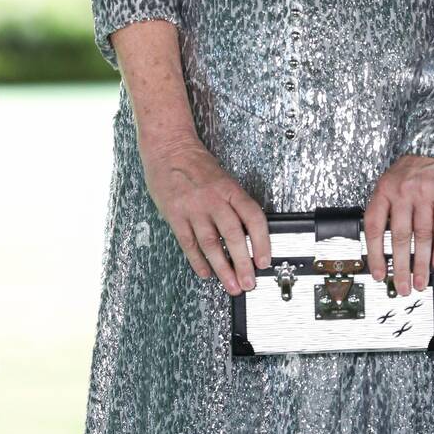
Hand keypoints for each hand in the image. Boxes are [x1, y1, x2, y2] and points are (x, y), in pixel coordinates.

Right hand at [140, 136, 271, 295]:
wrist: (168, 148)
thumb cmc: (196, 164)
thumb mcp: (222, 178)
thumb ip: (233, 203)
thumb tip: (248, 234)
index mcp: (230, 189)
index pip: (253, 217)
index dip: (262, 241)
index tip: (264, 260)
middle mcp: (214, 199)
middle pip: (233, 235)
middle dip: (243, 263)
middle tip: (249, 282)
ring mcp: (193, 208)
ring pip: (212, 244)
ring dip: (223, 268)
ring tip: (231, 285)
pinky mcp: (175, 215)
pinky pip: (189, 243)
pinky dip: (198, 261)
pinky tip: (206, 273)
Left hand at [364, 155, 433, 296]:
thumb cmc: (413, 168)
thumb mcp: (391, 181)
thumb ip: (387, 209)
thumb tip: (383, 246)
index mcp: (384, 190)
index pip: (375, 228)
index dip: (375, 254)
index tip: (379, 274)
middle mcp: (402, 192)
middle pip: (400, 237)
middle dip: (401, 267)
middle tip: (402, 287)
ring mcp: (423, 193)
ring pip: (421, 236)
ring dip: (421, 264)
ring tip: (420, 282)